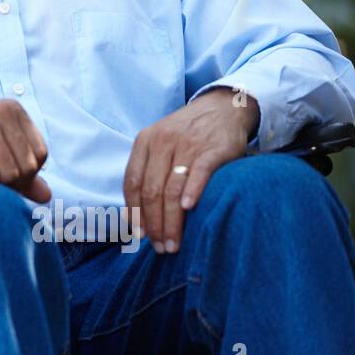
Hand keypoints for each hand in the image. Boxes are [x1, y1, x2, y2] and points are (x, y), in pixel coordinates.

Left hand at [123, 87, 258, 253]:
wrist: (223, 107)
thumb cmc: (188, 132)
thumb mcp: (161, 141)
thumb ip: (149, 169)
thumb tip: (138, 214)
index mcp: (145, 141)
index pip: (131, 182)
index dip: (134, 212)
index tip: (139, 234)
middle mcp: (163, 142)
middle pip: (151, 191)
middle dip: (153, 224)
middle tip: (159, 247)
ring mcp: (188, 144)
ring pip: (172, 189)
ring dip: (171, 221)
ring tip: (173, 243)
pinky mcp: (213, 149)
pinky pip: (199, 173)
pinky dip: (192, 192)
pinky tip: (189, 209)